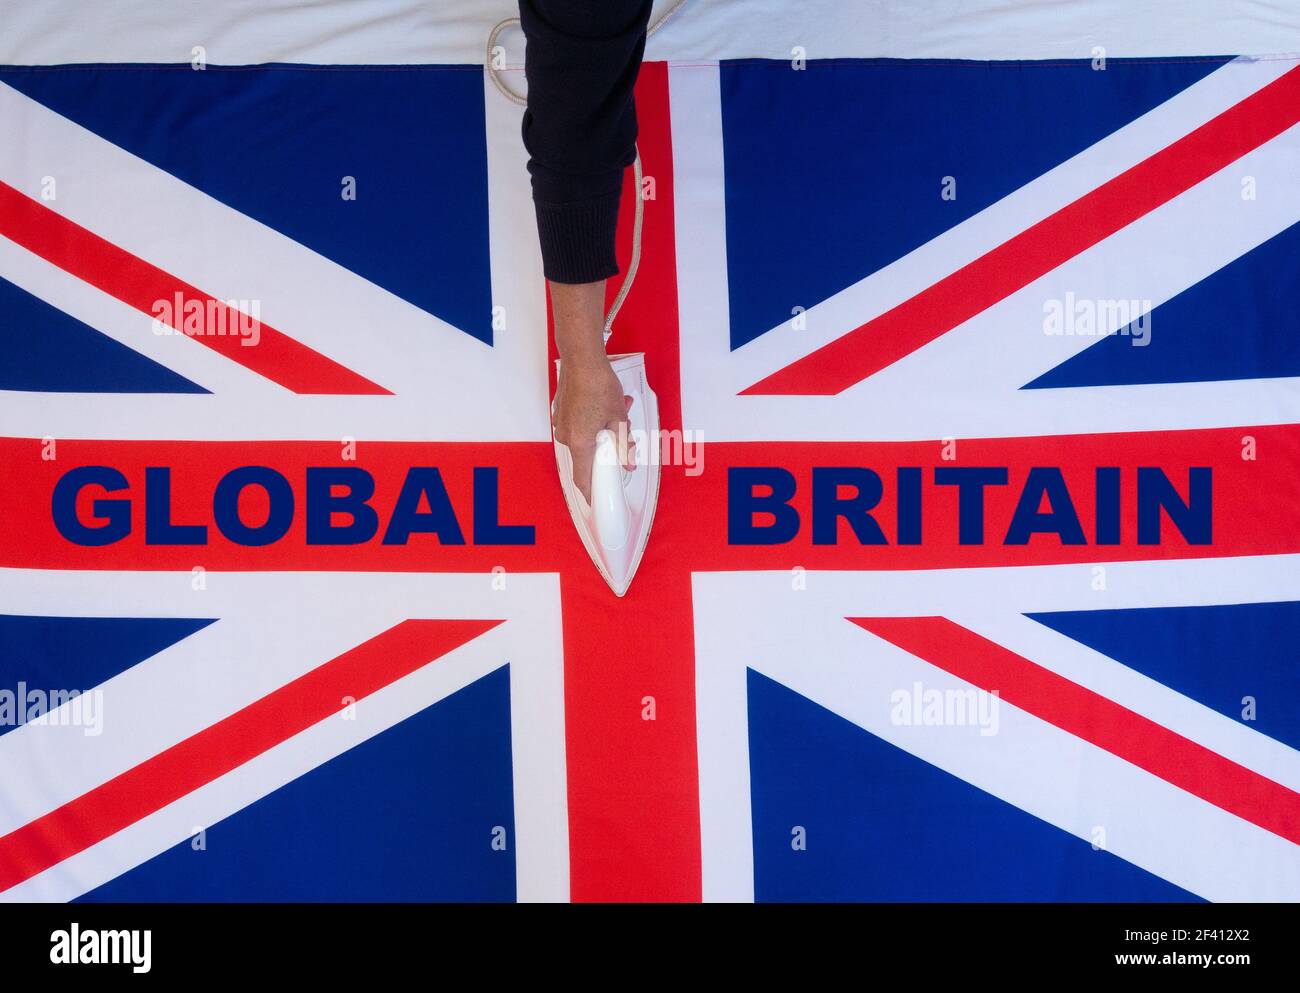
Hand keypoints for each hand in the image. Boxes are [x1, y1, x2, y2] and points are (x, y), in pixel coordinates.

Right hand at [553, 358, 635, 502]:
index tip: (596, 501)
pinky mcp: (562, 411)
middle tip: (625, 433)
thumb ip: (623, 445)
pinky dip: (594, 420)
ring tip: (621, 411)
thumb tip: (628, 463)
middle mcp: (566, 436)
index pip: (583, 478)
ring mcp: (561, 423)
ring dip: (604, 429)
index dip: (590, 493)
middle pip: (589, 454)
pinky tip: (607, 405)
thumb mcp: (618, 419)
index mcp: (579, 443)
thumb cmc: (598, 385)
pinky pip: (580, 424)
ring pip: (587, 436)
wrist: (581, 358)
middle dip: (609, 447)